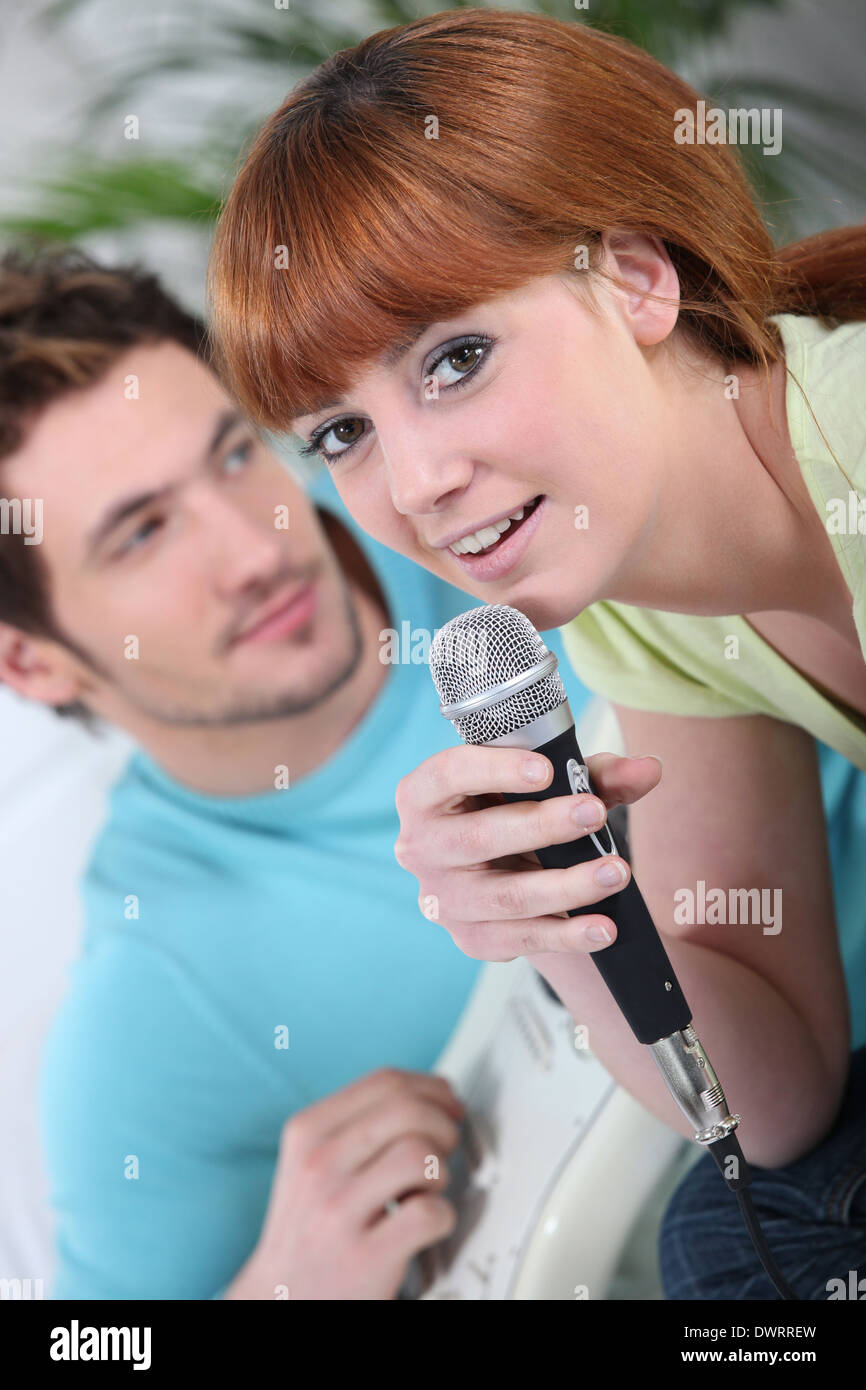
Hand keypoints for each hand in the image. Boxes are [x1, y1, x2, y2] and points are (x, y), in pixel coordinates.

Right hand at [224, 1068, 462, 1299]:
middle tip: (445, 1148)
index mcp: (308, 1131)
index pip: (386, 1081)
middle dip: (444, 1125)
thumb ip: (362, 1123)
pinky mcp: (365, 1258)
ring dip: (441, 1172)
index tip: (447, 1105)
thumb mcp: (312, 1159)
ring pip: (421, 1155)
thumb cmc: (309, 1226)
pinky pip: (430, 1213)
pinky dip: (443, 1217)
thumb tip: (432, 1094)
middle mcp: (319, 1165)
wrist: (280, 1298)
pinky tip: (426, 1225)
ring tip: (426, 1190)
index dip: (432, 1089)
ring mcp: (339, 1211)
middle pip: (408, 1110)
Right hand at [394, 747, 661, 960]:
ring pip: (507, 895)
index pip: (449, 774)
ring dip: (567, 885)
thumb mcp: (546, 784)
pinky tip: (603, 927)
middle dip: (543, 826)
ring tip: (616, 871)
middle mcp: (420, 847)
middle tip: (595, 812)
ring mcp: (444, 899)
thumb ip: (594, 775)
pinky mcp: (472, 938)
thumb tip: (646, 770)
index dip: (494, 770)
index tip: (545, 769)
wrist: (499, 870)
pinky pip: (521, 939)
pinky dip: (568, 935)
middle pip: (480, 838)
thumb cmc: (512, 810)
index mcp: (424, 795)